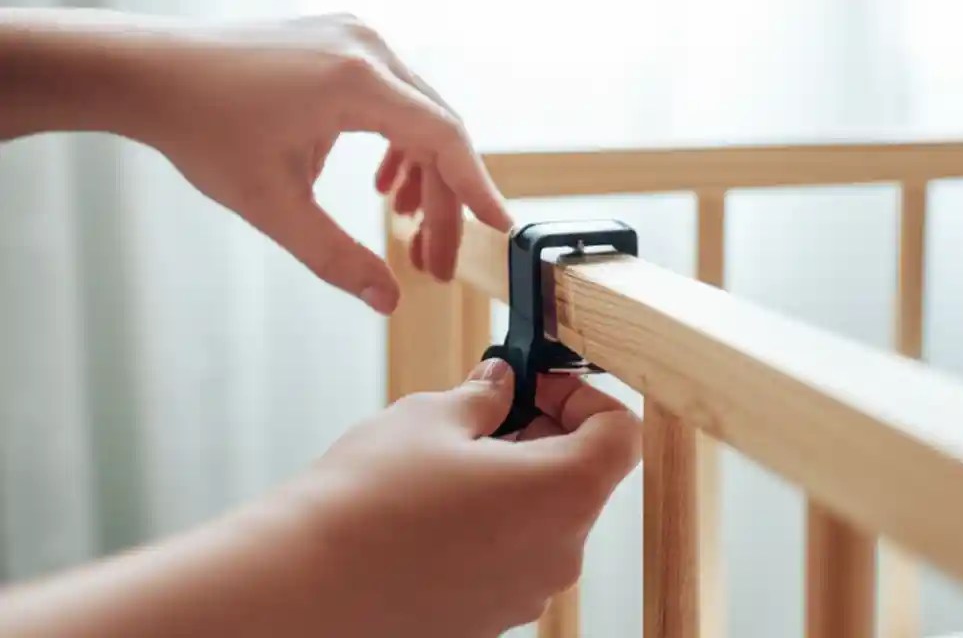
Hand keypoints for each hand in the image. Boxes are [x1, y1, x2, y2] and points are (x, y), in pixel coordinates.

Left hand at [121, 12, 511, 311]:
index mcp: (356, 81)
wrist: (150, 72)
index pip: (445, 138)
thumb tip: (387, 300)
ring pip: (417, 115)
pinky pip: (393, 96)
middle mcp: (366, 48)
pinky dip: (395, 143)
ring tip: (404, 228)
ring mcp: (355, 38)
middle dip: (440, 202)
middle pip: (435, 132)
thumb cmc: (202, 130)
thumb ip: (335, 258)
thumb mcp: (272, 206)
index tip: (499, 229)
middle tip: (431, 261)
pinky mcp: (342, 41)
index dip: (476, 189)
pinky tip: (380, 186)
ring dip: (419, 175)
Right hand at [295, 358, 640, 636]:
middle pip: (582, 477)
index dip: (585, 398)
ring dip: (511, 482)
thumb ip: (483, 396)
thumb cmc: (366, 500)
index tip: (537, 386)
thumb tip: (501, 384)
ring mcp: (528, 593)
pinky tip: (430, 512)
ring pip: (543, 519)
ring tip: (444, 465)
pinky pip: (510, 558)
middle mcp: (561, 552)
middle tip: (484, 413)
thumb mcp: (431, 417)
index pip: (622, 434)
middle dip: (540, 436)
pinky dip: (489, 526)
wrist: (305, 589)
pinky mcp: (492, 618)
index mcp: (564, 493)